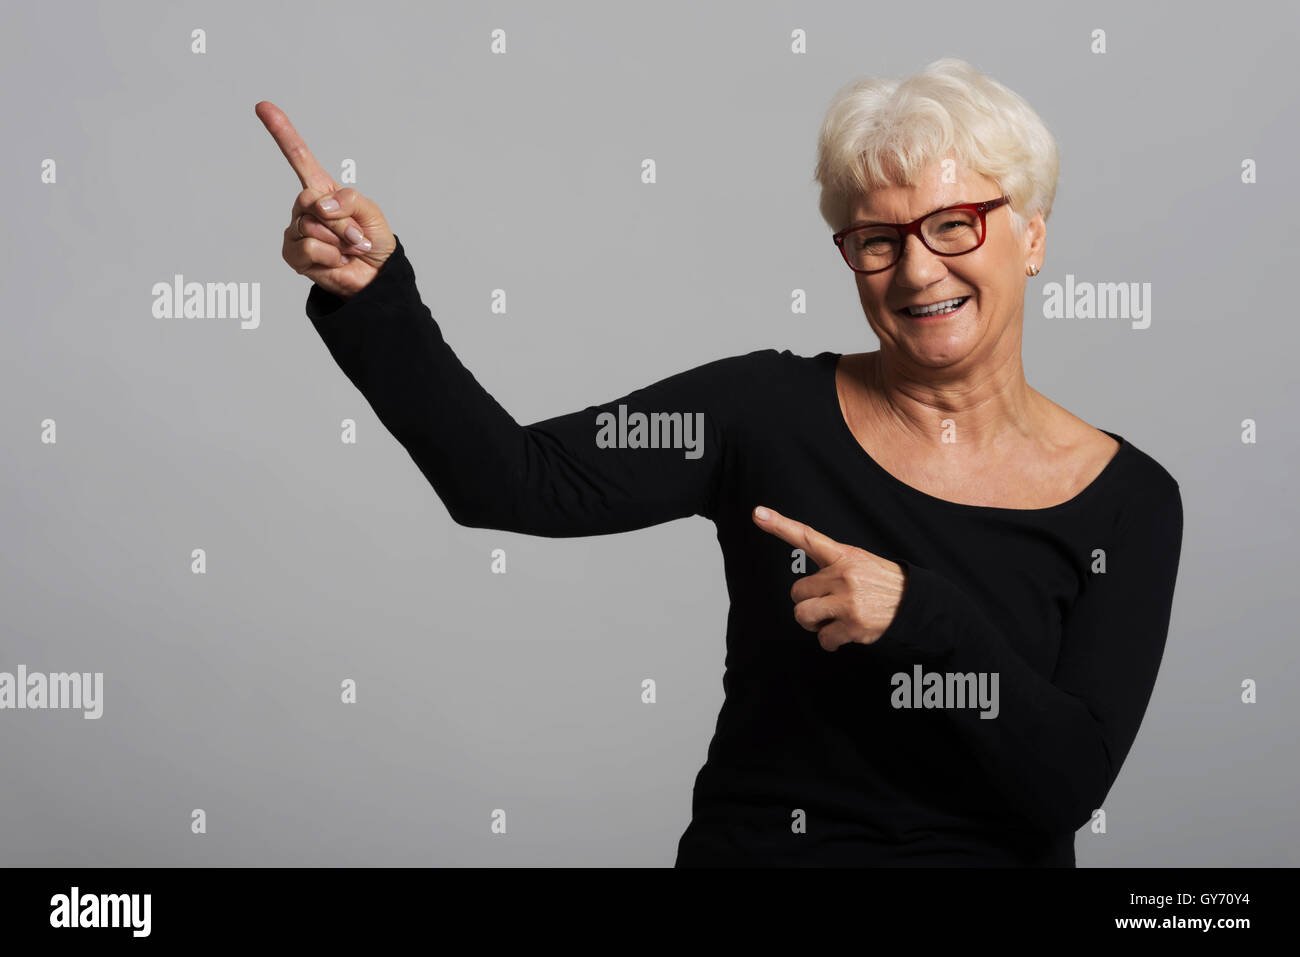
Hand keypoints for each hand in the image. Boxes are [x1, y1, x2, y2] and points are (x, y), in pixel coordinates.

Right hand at [255, 100, 395, 298]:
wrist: (374, 277)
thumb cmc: (372, 241)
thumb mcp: (370, 213)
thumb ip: (350, 200)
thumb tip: (322, 205)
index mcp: (323, 190)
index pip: (298, 157)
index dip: (282, 132)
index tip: (263, 106)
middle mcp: (306, 207)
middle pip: (311, 199)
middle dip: (341, 221)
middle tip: (356, 237)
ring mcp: (296, 230)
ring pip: (312, 226)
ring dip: (339, 241)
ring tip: (347, 250)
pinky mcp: (293, 253)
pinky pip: (309, 248)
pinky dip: (330, 256)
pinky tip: (335, 261)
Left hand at [753, 505, 906, 650]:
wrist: (915, 604)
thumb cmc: (883, 584)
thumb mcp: (860, 562)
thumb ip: (832, 567)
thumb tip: (806, 587)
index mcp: (844, 556)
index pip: (808, 537)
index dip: (780, 525)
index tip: (758, 514)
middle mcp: (843, 576)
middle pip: (797, 592)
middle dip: (808, 602)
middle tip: (828, 604)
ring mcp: (847, 601)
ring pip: (803, 615)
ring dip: (813, 622)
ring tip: (831, 619)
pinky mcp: (852, 625)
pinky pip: (823, 638)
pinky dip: (830, 640)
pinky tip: (845, 632)